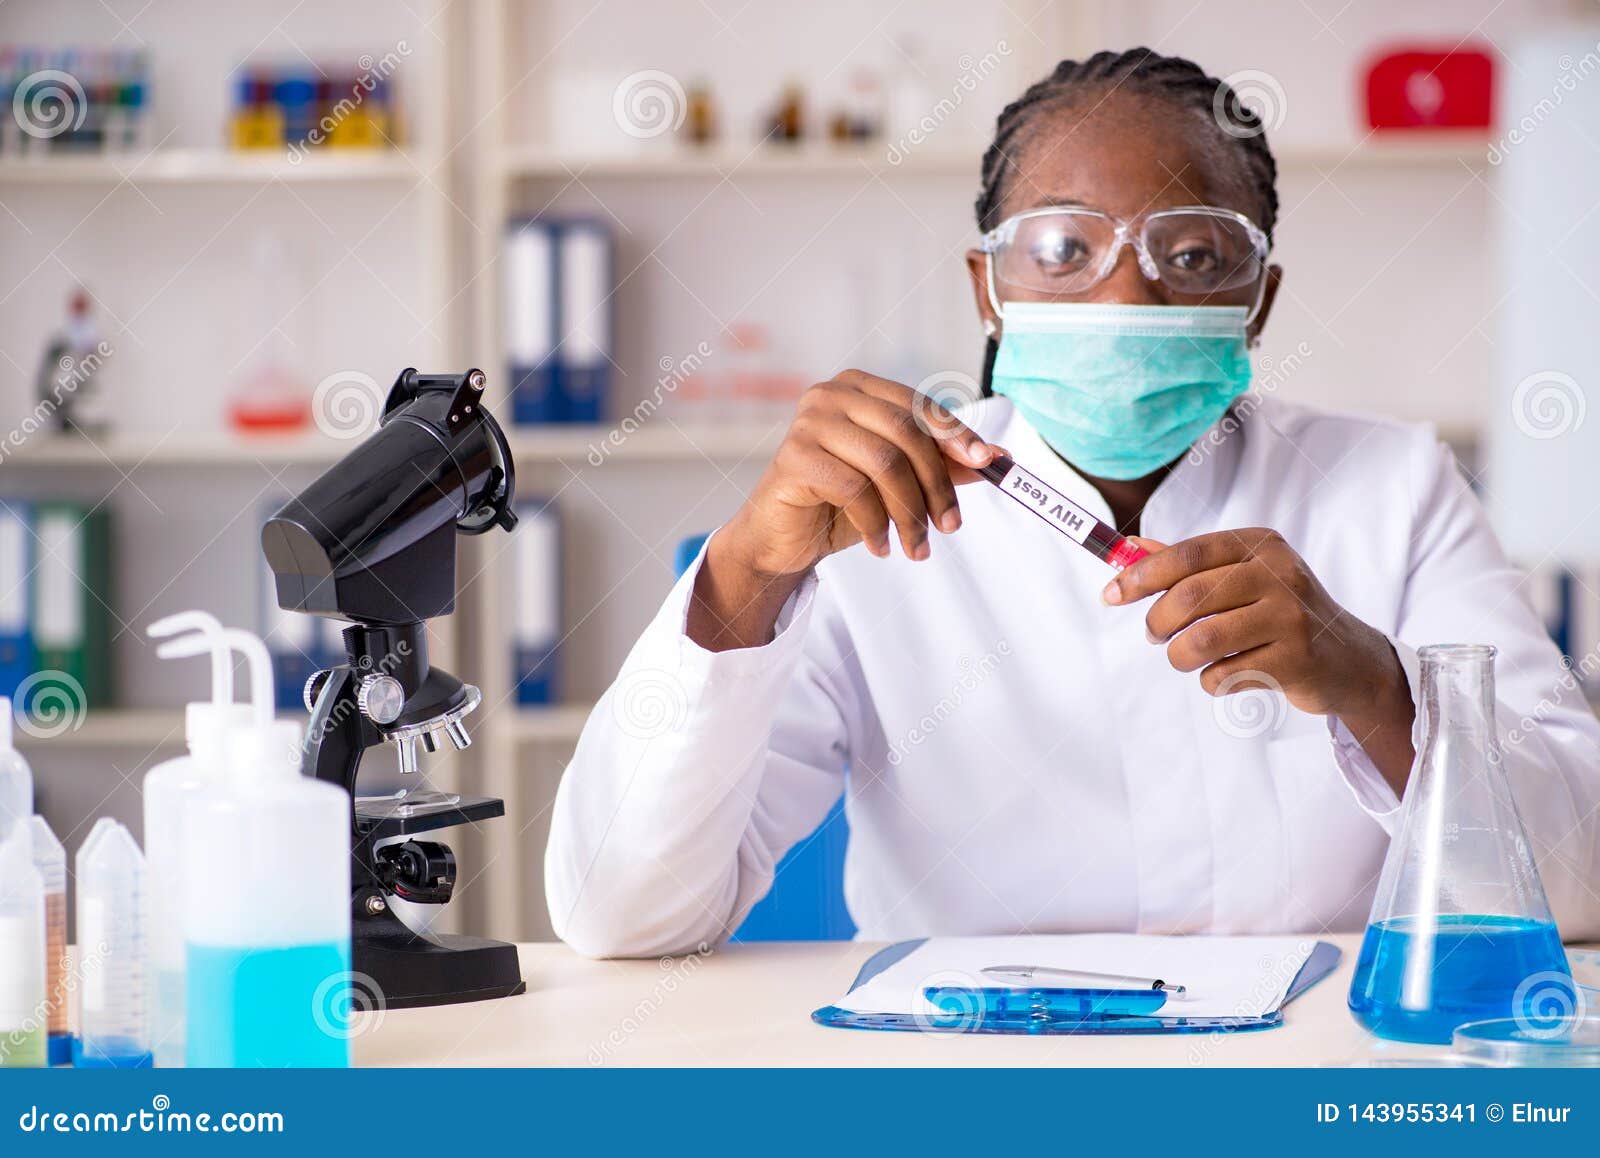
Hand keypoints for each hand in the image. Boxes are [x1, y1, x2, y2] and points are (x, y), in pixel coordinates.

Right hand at [721, 370, 1002, 573]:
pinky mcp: (794, 457)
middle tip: (949, 526)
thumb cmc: (840, 504)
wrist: (783, 537)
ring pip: (884, 463)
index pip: (919, 407)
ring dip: (909, 512)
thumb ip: (943, 466)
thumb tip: (998, 458)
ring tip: (916, 547)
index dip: (956, 436)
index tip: (987, 463)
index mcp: (860, 388)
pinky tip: (880, 546)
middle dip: (936, 484)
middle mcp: (831, 395)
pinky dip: (875, 524)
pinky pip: (854, 489)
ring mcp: (809, 423)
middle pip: (905, 434)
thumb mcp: (899, 483)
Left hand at [1102, 529, 1415, 783]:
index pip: (1187, 555)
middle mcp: (1279, 573)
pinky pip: (1224, 675)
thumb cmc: (1279, 613)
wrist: (1346, 659)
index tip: (1110, 594)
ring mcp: (1290, 616)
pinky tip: (1229, 675)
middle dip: (1157, 622)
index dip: (1141, 575)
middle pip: (1189, 597)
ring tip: (1186, 658)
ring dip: (1180, 657)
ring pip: (1201, 640)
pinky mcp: (1295, 660)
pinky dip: (1212, 681)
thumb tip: (1127, 549)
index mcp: (1260, 545)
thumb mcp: (1242, 577)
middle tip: (1154, 636)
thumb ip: (1187, 564)